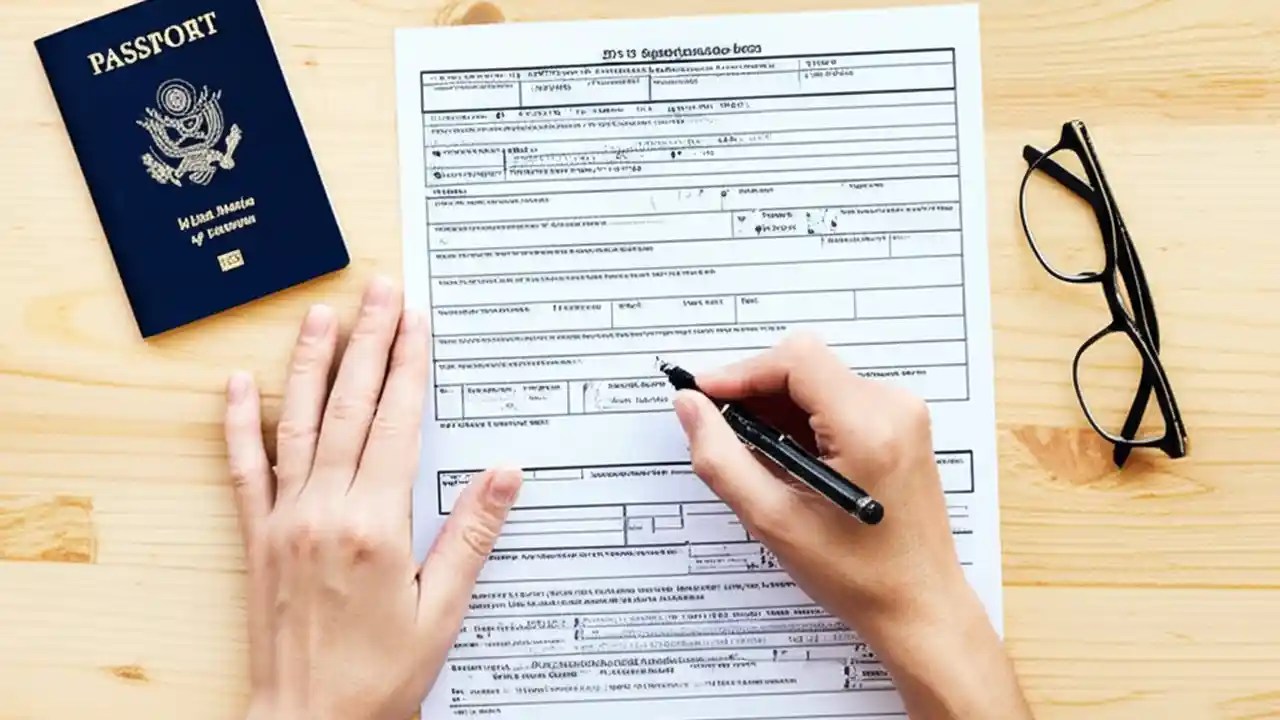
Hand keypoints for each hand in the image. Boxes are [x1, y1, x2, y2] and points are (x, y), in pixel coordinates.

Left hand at [222, 277, 522, 719]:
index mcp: (375, 525)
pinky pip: (244, 469)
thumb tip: (505, 474)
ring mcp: (284, 520)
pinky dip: (238, 424)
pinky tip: (235, 386)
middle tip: (378, 291)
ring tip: (321, 314)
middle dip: (368, 342)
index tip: (416, 321)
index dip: (407, 366)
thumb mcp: (442, 610)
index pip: (395, 424)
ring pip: (297, 423)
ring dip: (310, 363)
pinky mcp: (257, 538)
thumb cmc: (378, 676)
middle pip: (350, 407)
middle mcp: (324, 511)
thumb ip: (471, 534)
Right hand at [673, 333, 1030, 718]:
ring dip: (779, 407)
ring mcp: (902, 414)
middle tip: (722, 430)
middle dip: (756, 390)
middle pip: (805, 364)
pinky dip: (805, 418)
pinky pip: (840, 398)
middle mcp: (893, 407)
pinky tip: (790, 460)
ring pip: (819, 380)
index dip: (740, 372)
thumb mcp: (773, 519)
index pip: (795, 360)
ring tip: (757, 457)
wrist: (920, 607)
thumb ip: (722, 457)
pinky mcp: (902, 425)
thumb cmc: (858, 576)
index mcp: (867, 426)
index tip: (703, 395)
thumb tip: (691, 408)